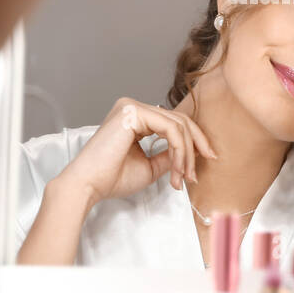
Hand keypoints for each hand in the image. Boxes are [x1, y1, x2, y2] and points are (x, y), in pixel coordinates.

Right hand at [59, 98, 218, 208]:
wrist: (89, 185)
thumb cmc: (112, 178)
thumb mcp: (150, 166)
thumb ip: (169, 155)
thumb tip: (191, 153)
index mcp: (135, 118)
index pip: (172, 122)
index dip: (193, 142)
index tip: (204, 162)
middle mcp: (133, 108)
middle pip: (179, 120)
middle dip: (195, 146)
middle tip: (198, 173)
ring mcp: (132, 107)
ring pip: (177, 125)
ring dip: (186, 154)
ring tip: (184, 177)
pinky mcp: (133, 113)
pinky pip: (169, 128)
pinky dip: (179, 150)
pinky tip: (177, 169)